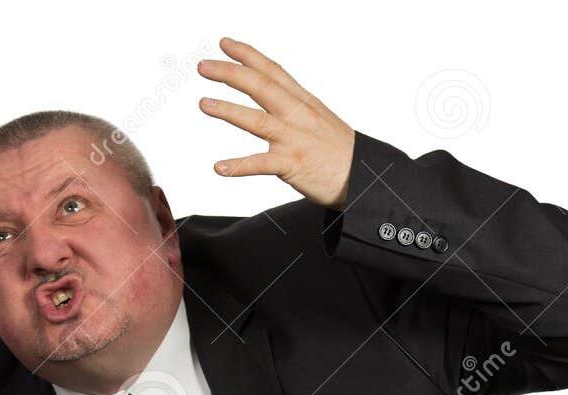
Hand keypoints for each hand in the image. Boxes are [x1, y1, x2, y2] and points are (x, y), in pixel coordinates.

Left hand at [197, 38, 355, 209]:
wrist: (364, 175)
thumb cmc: (339, 151)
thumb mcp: (318, 118)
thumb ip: (293, 106)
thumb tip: (272, 95)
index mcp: (303, 102)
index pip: (272, 71)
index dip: (248, 56)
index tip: (224, 44)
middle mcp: (298, 115)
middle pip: (261, 87)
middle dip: (231, 73)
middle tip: (203, 65)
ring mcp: (295, 139)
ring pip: (258, 120)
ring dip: (229, 110)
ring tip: (204, 103)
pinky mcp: (293, 165)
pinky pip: (262, 165)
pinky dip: (239, 166)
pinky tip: (219, 167)